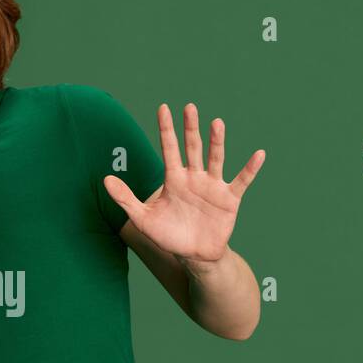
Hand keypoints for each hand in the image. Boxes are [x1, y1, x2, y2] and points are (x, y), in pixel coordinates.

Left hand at [103, 103, 264, 264]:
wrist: (193, 256)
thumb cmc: (168, 235)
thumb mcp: (143, 219)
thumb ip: (125, 198)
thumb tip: (104, 179)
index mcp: (174, 180)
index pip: (169, 149)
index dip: (166, 130)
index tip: (163, 108)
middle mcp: (194, 178)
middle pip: (192, 148)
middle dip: (190, 128)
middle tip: (189, 107)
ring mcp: (212, 186)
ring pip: (215, 159)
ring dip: (216, 142)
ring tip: (216, 123)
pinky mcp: (229, 199)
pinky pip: (242, 181)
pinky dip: (250, 169)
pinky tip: (259, 155)